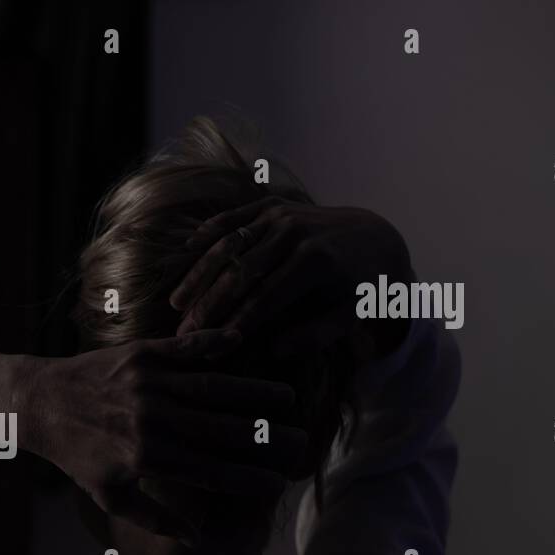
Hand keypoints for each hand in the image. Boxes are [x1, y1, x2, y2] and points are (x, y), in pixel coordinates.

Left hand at [24, 330, 308, 537]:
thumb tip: (198, 540)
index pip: (211, 472)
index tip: (280, 484)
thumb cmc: (76, 454)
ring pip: (212, 388)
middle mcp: (151, 420)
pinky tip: (242, 341)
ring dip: (254, 391)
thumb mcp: (108, 495)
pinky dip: (212, 344)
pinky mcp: (139, 354)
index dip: (249, 479)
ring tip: (288, 398)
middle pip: (222, 431)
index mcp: (147, 458)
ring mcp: (146, 384)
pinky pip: (184, 349)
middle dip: (266, 439)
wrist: (39, 403)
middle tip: (302, 442)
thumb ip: (154, 518)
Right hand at [168, 198, 412, 357]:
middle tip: (184, 332)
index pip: (263, 299)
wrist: (376, 237)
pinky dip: (209, 232)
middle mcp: (295, 233)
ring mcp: (282, 215)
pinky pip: (234, 217)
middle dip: (208, 306)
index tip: (213, 349)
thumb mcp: (349, 316)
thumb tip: (274, 350)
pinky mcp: (273, 204)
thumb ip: (314, 335)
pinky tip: (187, 251)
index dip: (235, 325)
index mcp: (315, 263)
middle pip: (239, 273)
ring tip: (177, 302)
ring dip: (199, 274)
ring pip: (229, 246)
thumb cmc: (360, 286)